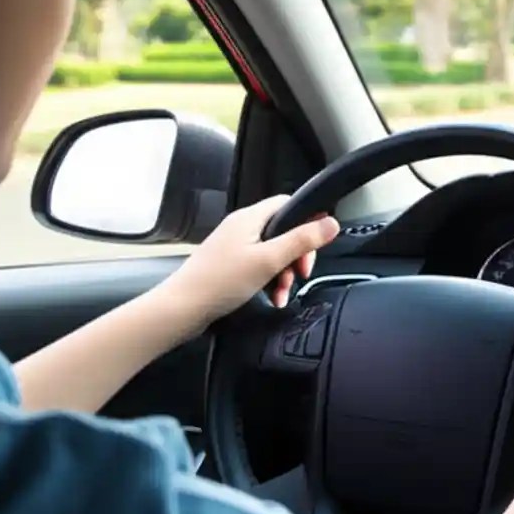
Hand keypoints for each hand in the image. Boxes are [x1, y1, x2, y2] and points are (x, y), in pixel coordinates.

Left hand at [157, 195, 340, 332]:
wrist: (182, 308)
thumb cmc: (219, 282)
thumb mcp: (270, 260)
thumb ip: (302, 240)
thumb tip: (331, 223)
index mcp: (250, 218)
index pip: (289, 205)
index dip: (307, 222)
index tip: (317, 244)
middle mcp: (242, 227)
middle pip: (284, 231)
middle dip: (297, 255)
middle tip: (300, 274)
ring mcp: (235, 246)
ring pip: (273, 252)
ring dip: (284, 273)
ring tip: (282, 293)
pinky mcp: (230, 264)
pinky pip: (259, 266)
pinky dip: (269, 281)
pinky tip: (271, 297)